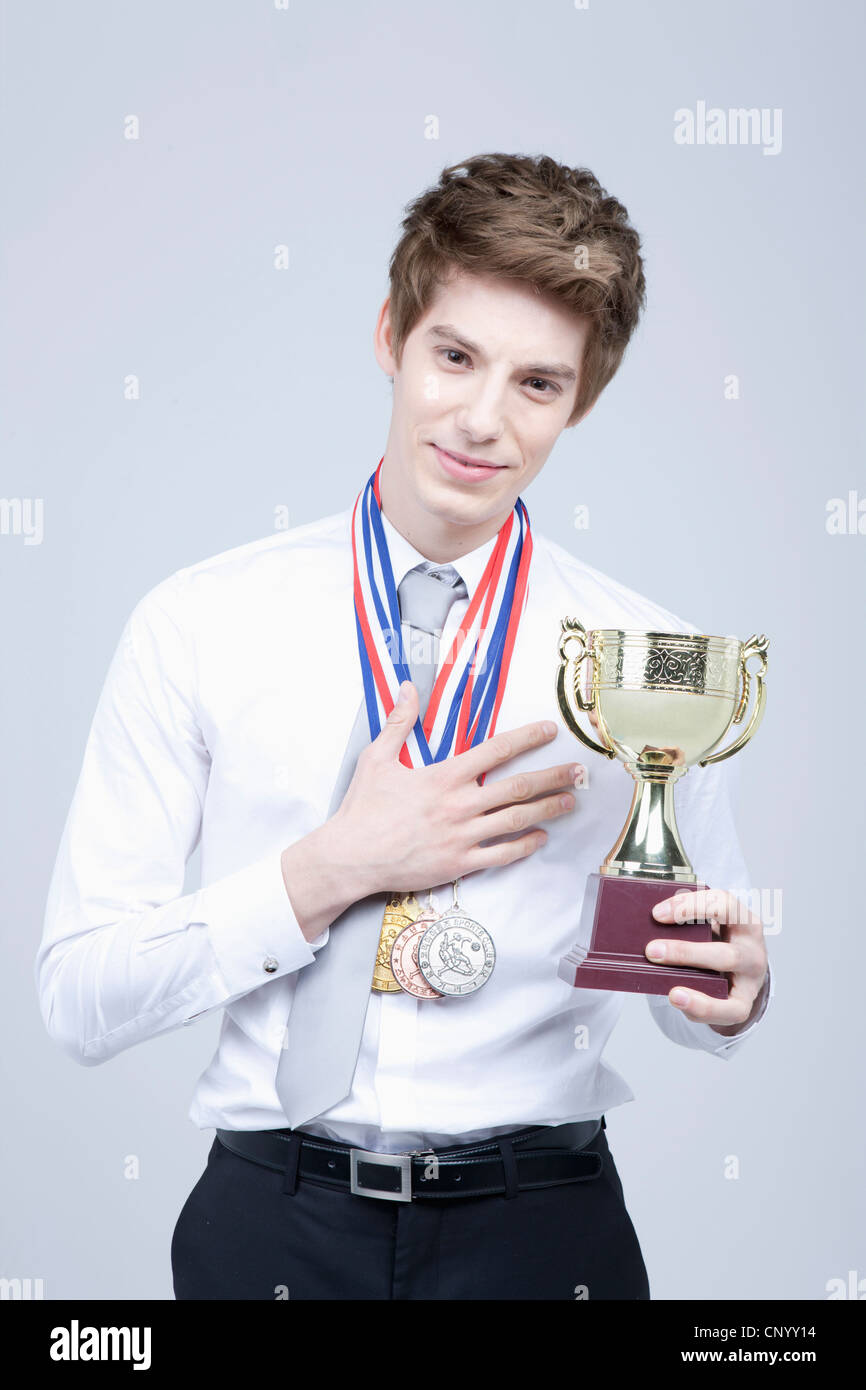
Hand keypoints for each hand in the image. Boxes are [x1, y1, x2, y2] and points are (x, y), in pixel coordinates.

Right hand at [325, 680, 585, 898]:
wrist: (350, 856)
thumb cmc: (362, 808)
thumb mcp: (377, 758)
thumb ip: (399, 722)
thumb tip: (409, 688)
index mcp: (443, 776)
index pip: (495, 751)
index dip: (526, 738)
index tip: (549, 730)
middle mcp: (459, 805)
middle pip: (517, 787)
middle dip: (552, 776)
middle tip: (578, 770)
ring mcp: (462, 836)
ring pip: (516, 820)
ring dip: (547, 809)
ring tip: (570, 801)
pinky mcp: (459, 864)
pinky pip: (501, 855)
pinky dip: (525, 845)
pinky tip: (541, 837)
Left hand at [645, 888, 768, 1034]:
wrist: (741, 973)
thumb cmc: (717, 943)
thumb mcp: (709, 928)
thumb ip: (685, 924)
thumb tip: (646, 925)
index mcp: (743, 921)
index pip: (723, 903)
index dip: (690, 906)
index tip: (657, 914)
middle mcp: (752, 948)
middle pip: (724, 950)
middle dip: (685, 951)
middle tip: (651, 950)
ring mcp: (752, 978)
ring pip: (726, 977)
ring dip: (694, 980)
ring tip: (671, 990)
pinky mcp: (745, 1003)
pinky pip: (728, 1010)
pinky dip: (703, 1007)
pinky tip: (678, 999)